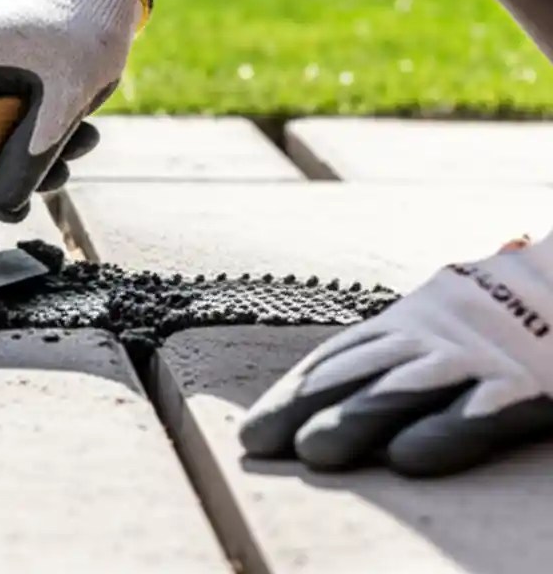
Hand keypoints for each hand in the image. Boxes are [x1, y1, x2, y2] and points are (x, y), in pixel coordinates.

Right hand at [0, 0, 144, 233]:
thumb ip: (30, 156)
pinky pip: (4, 125)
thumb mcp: (64, 102)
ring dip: (22, 166)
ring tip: (70, 170)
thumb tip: (1, 203)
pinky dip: (34, 144)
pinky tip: (80, 143)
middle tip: (15, 214)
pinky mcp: (0, 79)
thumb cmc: (86, 31)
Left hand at [240, 234, 552, 476]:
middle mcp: (431, 336)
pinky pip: (482, 407)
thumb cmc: (496, 320)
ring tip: (314, 450)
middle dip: (305, 406)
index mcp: (407, 323)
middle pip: (356, 373)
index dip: (293, 394)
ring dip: (357, 416)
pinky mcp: (527, 385)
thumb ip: (391, 353)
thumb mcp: (436, 325)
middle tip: (260, 441)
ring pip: (405, 388)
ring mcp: (476, 358)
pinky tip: (408, 459)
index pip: (336, 358)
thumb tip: (328, 402)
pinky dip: (445, 431)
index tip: (253, 432)